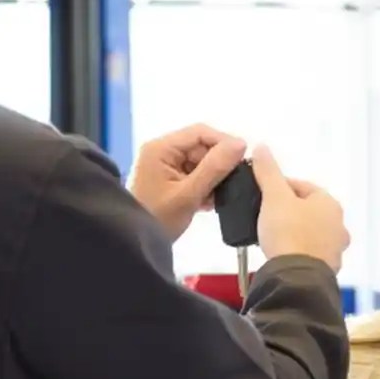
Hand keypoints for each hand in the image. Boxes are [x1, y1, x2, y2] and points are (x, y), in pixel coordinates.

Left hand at [128, 124, 246, 241]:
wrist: (135, 246)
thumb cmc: (158, 219)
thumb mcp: (189, 194)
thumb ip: (215, 168)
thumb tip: (241, 144)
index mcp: (161, 148)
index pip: (200, 132)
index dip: (224, 142)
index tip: (244, 158)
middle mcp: (161, 152)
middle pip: (201, 147)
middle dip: (218, 165)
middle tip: (232, 184)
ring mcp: (164, 166)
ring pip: (200, 163)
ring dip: (212, 178)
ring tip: (218, 196)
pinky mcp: (168, 181)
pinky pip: (193, 175)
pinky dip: (204, 186)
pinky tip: (209, 202)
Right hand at [249, 145, 349, 272]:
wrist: (296, 278)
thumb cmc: (288, 234)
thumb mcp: (273, 197)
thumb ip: (268, 172)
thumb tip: (262, 148)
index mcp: (329, 203)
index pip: (301, 186)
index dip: (278, 187)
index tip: (261, 194)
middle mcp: (338, 225)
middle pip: (307, 211)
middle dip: (287, 212)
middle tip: (265, 216)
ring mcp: (335, 249)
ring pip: (310, 233)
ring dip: (293, 233)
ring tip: (271, 237)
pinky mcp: (327, 269)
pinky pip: (309, 254)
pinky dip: (296, 252)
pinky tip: (281, 255)